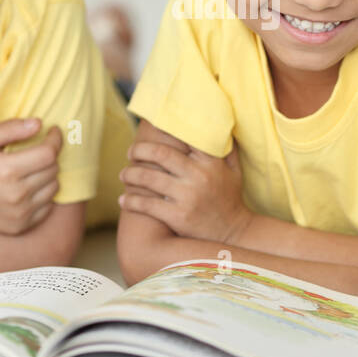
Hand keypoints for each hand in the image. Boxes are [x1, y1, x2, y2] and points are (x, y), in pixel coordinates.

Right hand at [0, 118, 62, 234]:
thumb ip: (9, 129)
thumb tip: (38, 124)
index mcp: (6, 171)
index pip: (49, 154)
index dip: (55, 139)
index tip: (53, 131)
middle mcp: (16, 195)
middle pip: (53, 170)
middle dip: (49, 155)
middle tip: (37, 148)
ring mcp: (19, 214)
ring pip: (54, 188)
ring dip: (48, 174)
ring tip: (31, 168)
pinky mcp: (20, 226)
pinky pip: (47, 207)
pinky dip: (43, 194)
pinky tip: (27, 187)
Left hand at [118, 139, 251, 243]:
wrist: (233, 233)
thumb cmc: (230, 197)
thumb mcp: (234, 170)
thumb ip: (226, 147)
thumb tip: (219, 123)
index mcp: (211, 161)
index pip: (184, 137)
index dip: (164, 129)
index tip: (151, 127)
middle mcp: (199, 176)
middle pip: (160, 154)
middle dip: (139, 150)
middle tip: (131, 152)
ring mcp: (188, 197)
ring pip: (149, 178)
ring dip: (130, 174)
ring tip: (124, 175)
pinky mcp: (178, 216)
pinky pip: (147, 205)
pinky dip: (131, 201)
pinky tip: (123, 201)